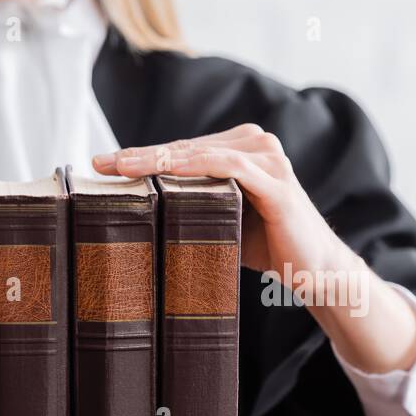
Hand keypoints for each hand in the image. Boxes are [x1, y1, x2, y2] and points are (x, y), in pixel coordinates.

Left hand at [93, 123, 340, 275]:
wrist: (315, 270)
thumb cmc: (268, 246)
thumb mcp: (223, 218)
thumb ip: (194, 202)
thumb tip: (140, 208)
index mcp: (242, 148)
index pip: (183, 149)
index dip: (142, 155)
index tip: (102, 164)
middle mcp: (257, 144)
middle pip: (186, 147)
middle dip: (140, 155)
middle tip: (100, 164)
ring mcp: (269, 160)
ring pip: (202, 153)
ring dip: (158, 159)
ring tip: (121, 168)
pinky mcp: (277, 183)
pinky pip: (230, 168)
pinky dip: (196, 166)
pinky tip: (165, 171)